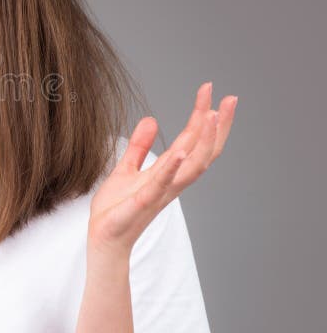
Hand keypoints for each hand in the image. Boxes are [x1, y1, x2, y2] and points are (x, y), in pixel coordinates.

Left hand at [87, 82, 237, 259]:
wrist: (104, 240)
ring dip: (202, 141)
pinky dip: (171, 168)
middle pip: (203, 151)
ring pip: (190, 167)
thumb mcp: (126, 169)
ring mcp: (159, 193)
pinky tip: (179, 151)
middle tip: (229, 98)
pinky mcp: (141, 202)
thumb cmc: (116, 209)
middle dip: (217, 126)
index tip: (211, 92)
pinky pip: (160, 184)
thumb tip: (151, 119)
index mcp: (168, 172)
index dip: (203, 117)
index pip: (192, 141)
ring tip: (211, 116)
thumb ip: (139, 147)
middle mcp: (171, 182)